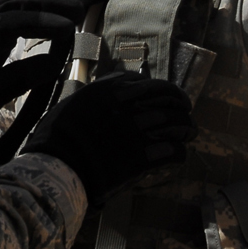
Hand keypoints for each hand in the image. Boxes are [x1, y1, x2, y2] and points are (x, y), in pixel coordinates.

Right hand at [22, 72, 195, 207]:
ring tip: (190, 133)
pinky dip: (179, 152)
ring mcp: (138, 131)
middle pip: (168, 98)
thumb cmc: (57, 136)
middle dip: (181, 104)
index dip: (159, 88)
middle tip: (186, 110)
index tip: (163, 95)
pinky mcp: (143, 156)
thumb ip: (93, 97)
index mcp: (110, 90)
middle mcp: (129, 106)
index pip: (146, 82)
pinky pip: (172, 151)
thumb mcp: (72, 104)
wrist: (58, 166)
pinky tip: (180, 155)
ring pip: (176, 123)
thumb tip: (102, 96)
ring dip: (186, 127)